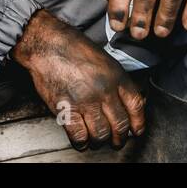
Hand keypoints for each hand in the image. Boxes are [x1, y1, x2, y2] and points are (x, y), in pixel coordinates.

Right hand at [10, 8, 146, 149]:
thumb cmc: (74, 48)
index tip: (136, 131)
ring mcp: (86, 101)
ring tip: (97, 140)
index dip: (138, 123)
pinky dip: (82, 143)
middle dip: (119, 138)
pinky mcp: (66, 109)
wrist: (48, 44)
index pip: (136, 106)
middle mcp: (104, 90)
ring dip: (100, 142)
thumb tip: (125, 101)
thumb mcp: (105, 60)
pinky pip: (79, 136)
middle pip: (120, 125)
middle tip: (116, 141)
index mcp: (116, 76)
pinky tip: (82, 140)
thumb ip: (116, 81)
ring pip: (101, 134)